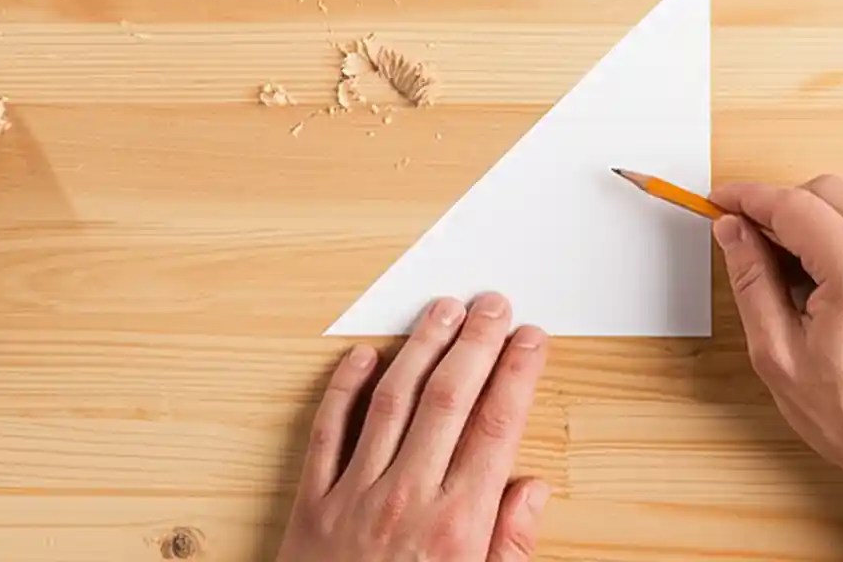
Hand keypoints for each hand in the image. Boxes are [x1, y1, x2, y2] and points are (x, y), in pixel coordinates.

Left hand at [277, 293, 550, 561]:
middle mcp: (406, 501)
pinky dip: (343, 390)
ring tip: (441, 311)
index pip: (496, 426)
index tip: (532, 340)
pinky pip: (326, 433)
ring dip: (421, 348)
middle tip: (493, 304)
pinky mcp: (310, 506)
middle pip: (450, 399)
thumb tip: (532, 489)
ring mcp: (354, 498)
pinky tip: (363, 357)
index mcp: (457, 528)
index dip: (517, 373)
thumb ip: (508, 547)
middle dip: (476, 342)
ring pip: (393, 402)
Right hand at [711, 175, 842, 481]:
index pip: (791, 205)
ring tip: (780, 273)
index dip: (746, 198)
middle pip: (825, 191)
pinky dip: (838, 239)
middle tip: (742, 236)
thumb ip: (752, 282)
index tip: (718, 202)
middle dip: (779, 205)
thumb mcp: (780, 354)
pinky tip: (817, 284)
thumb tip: (733, 233)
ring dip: (810, 222)